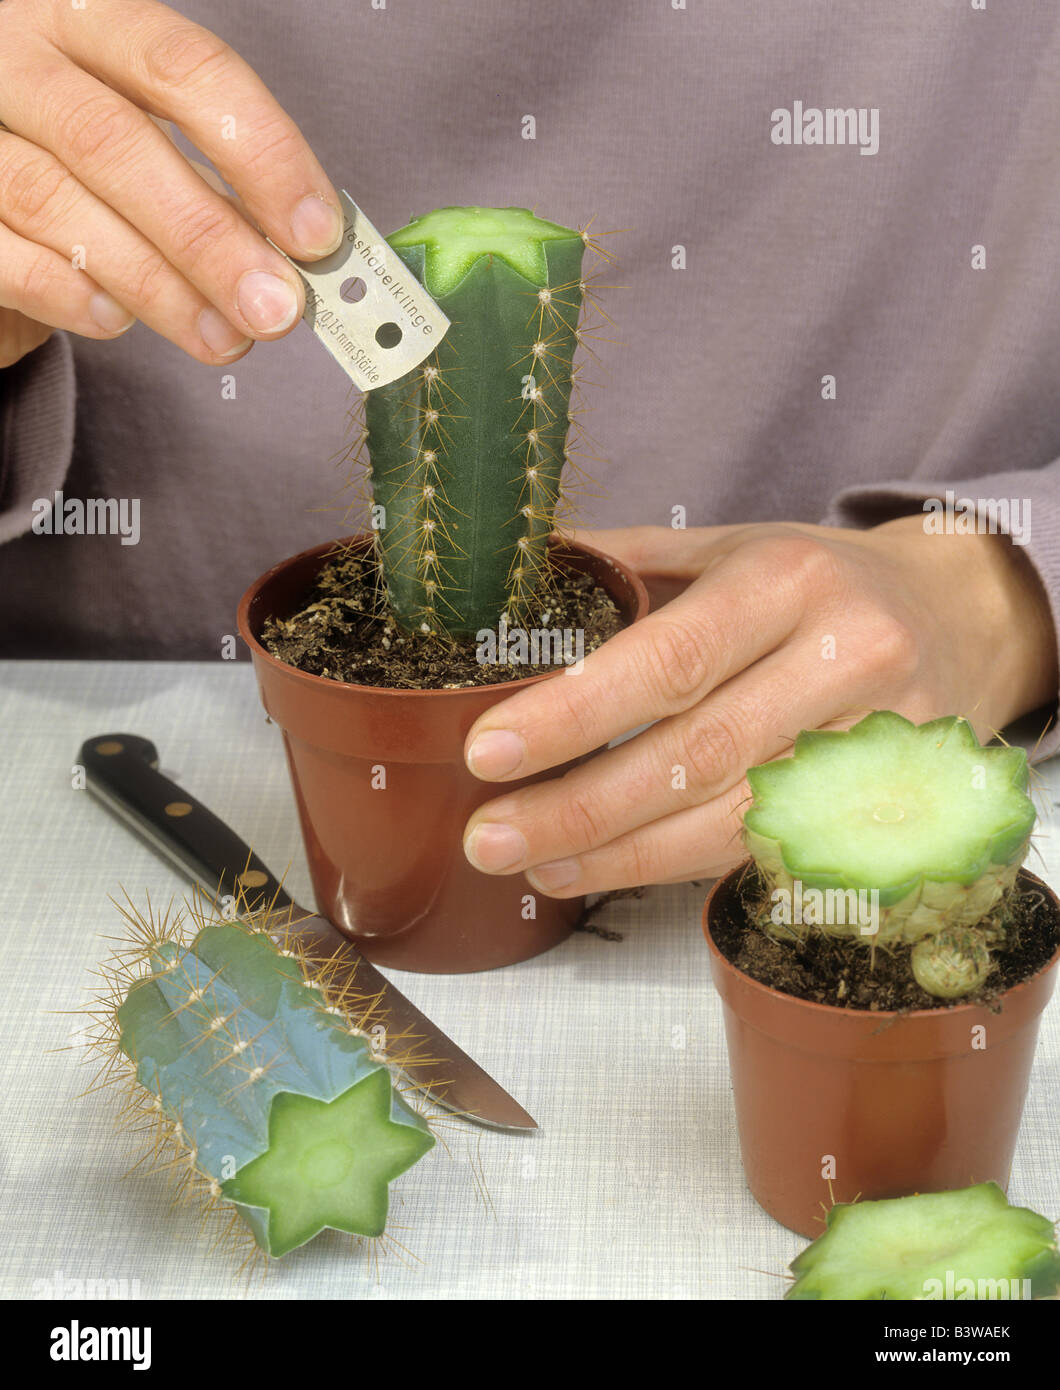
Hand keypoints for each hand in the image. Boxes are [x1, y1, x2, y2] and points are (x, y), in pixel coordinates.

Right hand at [0, 0, 342, 366]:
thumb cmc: (79, 167)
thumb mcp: (146, 143)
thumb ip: (214, 187)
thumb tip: (300, 258)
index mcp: (81, 19)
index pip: (182, 65)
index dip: (260, 150)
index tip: (317, 233)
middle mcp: (12, 58)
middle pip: (115, 140)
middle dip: (209, 237)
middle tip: (276, 307)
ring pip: (57, 202)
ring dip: (158, 284)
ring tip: (224, 337)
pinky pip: (6, 256)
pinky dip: (71, 295)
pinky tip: (118, 322)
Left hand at [461, 518, 1057, 894]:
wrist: (964, 618)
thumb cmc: (825, 583)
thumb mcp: (736, 545)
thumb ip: (632, 564)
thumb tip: (522, 574)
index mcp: (789, 581)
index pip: (673, 659)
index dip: (577, 714)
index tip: (490, 751)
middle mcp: (845, 660)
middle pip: (699, 756)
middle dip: (581, 808)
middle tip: (488, 837)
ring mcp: (881, 743)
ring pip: (736, 822)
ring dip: (620, 855)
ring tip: (532, 863)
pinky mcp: (897, 807)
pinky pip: (773, 852)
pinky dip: (681, 868)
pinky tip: (608, 869)